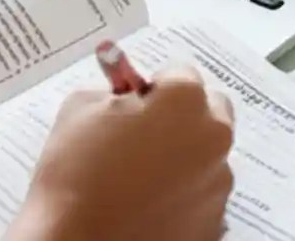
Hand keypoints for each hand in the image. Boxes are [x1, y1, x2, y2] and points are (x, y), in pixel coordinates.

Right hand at [5, 66, 235, 240]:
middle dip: (183, 113)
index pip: (180, 72)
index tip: (134, 101)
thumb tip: (124, 93)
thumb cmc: (75, 172)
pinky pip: (202, 193)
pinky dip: (182, 192)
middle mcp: (213, 137)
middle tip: (144, 131)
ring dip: (183, 154)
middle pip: (210, 109)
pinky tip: (147, 202)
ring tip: (140, 175)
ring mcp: (219, 183)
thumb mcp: (79, 108)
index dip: (153, 85)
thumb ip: (111, 90)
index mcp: (184, 101)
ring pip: (207, 153)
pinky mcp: (215, 221)